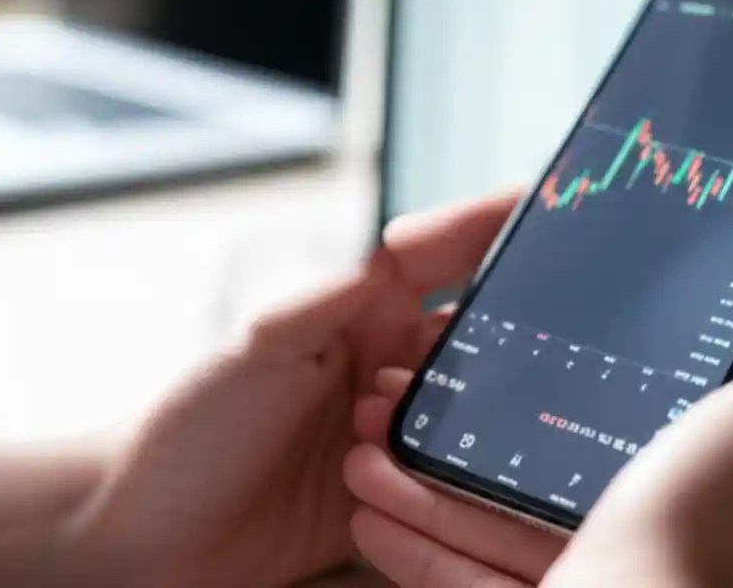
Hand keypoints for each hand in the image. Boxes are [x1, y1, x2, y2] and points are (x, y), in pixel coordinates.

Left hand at [69, 192, 518, 585]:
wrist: (146, 534)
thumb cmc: (185, 432)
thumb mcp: (252, 350)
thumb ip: (320, 301)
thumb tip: (388, 249)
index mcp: (355, 312)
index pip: (441, 254)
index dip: (494, 224)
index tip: (556, 198)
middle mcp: (383, 363)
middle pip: (479, 329)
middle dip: (525, 320)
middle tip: (585, 318)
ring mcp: (393, 429)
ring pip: (479, 404)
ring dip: (499, 406)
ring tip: (542, 406)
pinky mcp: (396, 492)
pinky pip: (457, 477)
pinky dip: (482, 474)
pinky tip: (508, 475)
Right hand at [345, 305, 732, 587]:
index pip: (688, 390)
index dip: (615, 351)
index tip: (549, 323)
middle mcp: (703, 529)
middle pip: (580, 443)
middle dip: (498, 408)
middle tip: (438, 376)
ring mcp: (631, 575)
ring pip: (516, 506)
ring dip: (438, 471)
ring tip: (379, 431)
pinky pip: (480, 570)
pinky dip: (425, 538)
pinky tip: (379, 504)